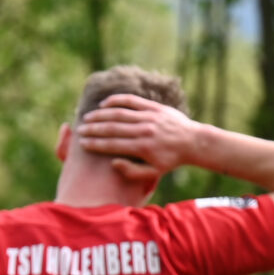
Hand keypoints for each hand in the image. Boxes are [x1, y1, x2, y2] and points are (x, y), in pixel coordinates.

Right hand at [73, 93, 205, 184]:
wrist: (193, 142)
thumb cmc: (171, 160)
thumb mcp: (154, 173)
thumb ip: (132, 172)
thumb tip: (113, 163)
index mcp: (142, 148)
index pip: (113, 145)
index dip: (96, 144)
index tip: (83, 143)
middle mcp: (144, 131)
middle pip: (112, 128)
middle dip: (93, 129)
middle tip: (80, 130)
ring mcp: (149, 117)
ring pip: (119, 113)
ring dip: (100, 115)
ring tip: (87, 118)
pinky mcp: (154, 107)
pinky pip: (131, 101)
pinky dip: (116, 101)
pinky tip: (104, 104)